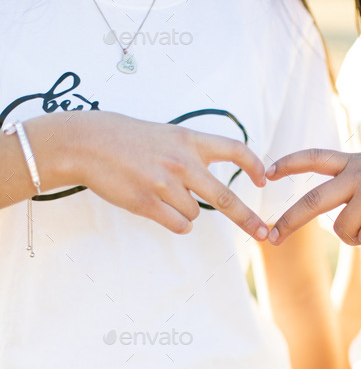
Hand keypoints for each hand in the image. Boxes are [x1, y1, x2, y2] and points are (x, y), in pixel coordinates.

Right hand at [27, 111, 268, 237]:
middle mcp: (182, 163)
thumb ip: (189, 152)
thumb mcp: (164, 135)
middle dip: (247, 218)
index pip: (235, 149)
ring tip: (161, 194)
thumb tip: (209, 179)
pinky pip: (178, 225)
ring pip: (195, 214)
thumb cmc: (124, 138)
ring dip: (185, 212)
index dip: (254, 165)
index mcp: (189, 140)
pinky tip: (159, 209)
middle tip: (265, 233)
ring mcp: (165, 184)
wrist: (87, 143)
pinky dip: (175, 223)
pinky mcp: (148, 203)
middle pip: (225, 197)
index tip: (263, 180)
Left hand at [266, 144, 360, 245]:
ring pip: (343, 229)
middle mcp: (359, 175)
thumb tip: (338, 224)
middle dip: (289, 221)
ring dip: (354, 237)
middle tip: (271, 238)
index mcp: (355, 161)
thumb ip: (355, 184)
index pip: (314, 157)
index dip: (288, 163)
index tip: (266, 172)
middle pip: (313, 200)